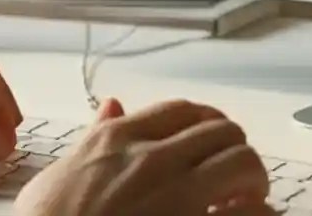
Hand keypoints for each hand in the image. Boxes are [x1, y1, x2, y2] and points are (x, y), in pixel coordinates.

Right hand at [15, 98, 270, 215]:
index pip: (182, 110)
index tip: (209, 140)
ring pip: (244, 161)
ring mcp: (178, 195)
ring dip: (252, 178)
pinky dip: (260, 211)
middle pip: (222, 130)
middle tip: (231, 173)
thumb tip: (112, 106)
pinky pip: (252, 211)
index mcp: (117, 141)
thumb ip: (89, 140)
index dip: (205, 122)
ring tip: (246, 197)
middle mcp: (153, 159)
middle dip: (233, 149)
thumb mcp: (52, 180)